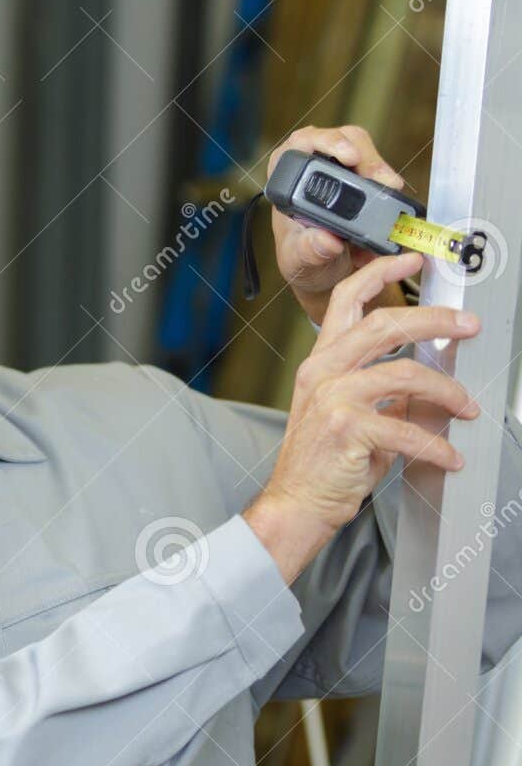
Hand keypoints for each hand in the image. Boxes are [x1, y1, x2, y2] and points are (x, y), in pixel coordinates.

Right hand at [243, 252, 479, 582]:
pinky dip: (437, 446)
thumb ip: (383, 392)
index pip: (346, 301)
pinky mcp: (348, 430)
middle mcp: (323, 372)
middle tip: (468, 326)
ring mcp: (333, 398)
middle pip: (384, 323)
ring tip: (467, 408)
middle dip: (436, 320)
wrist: (297, 503)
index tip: (411, 262)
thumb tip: (431, 383)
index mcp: (321, 362)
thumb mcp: (348, 414)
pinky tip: (449, 456)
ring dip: (449, 391)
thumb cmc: (322, 463)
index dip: (379, 274)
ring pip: (407, 373)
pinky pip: (409, 430)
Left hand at [268, 125, 408, 323]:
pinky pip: (376, 166)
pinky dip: (386, 182)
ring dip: (379, 169)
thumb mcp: (301, 261)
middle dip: (366, 157)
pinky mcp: (357, 173)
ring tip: (391, 190)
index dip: (326, 142)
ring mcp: (335, 166)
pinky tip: (391, 198)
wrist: (323, 267)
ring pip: (362, 149)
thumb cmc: (303, 257)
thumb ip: (309, 251)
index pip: (300, 144)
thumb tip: (326, 240)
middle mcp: (309, 166)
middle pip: (341, 140)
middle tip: (385, 182)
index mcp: (285, 179)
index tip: (350, 157)